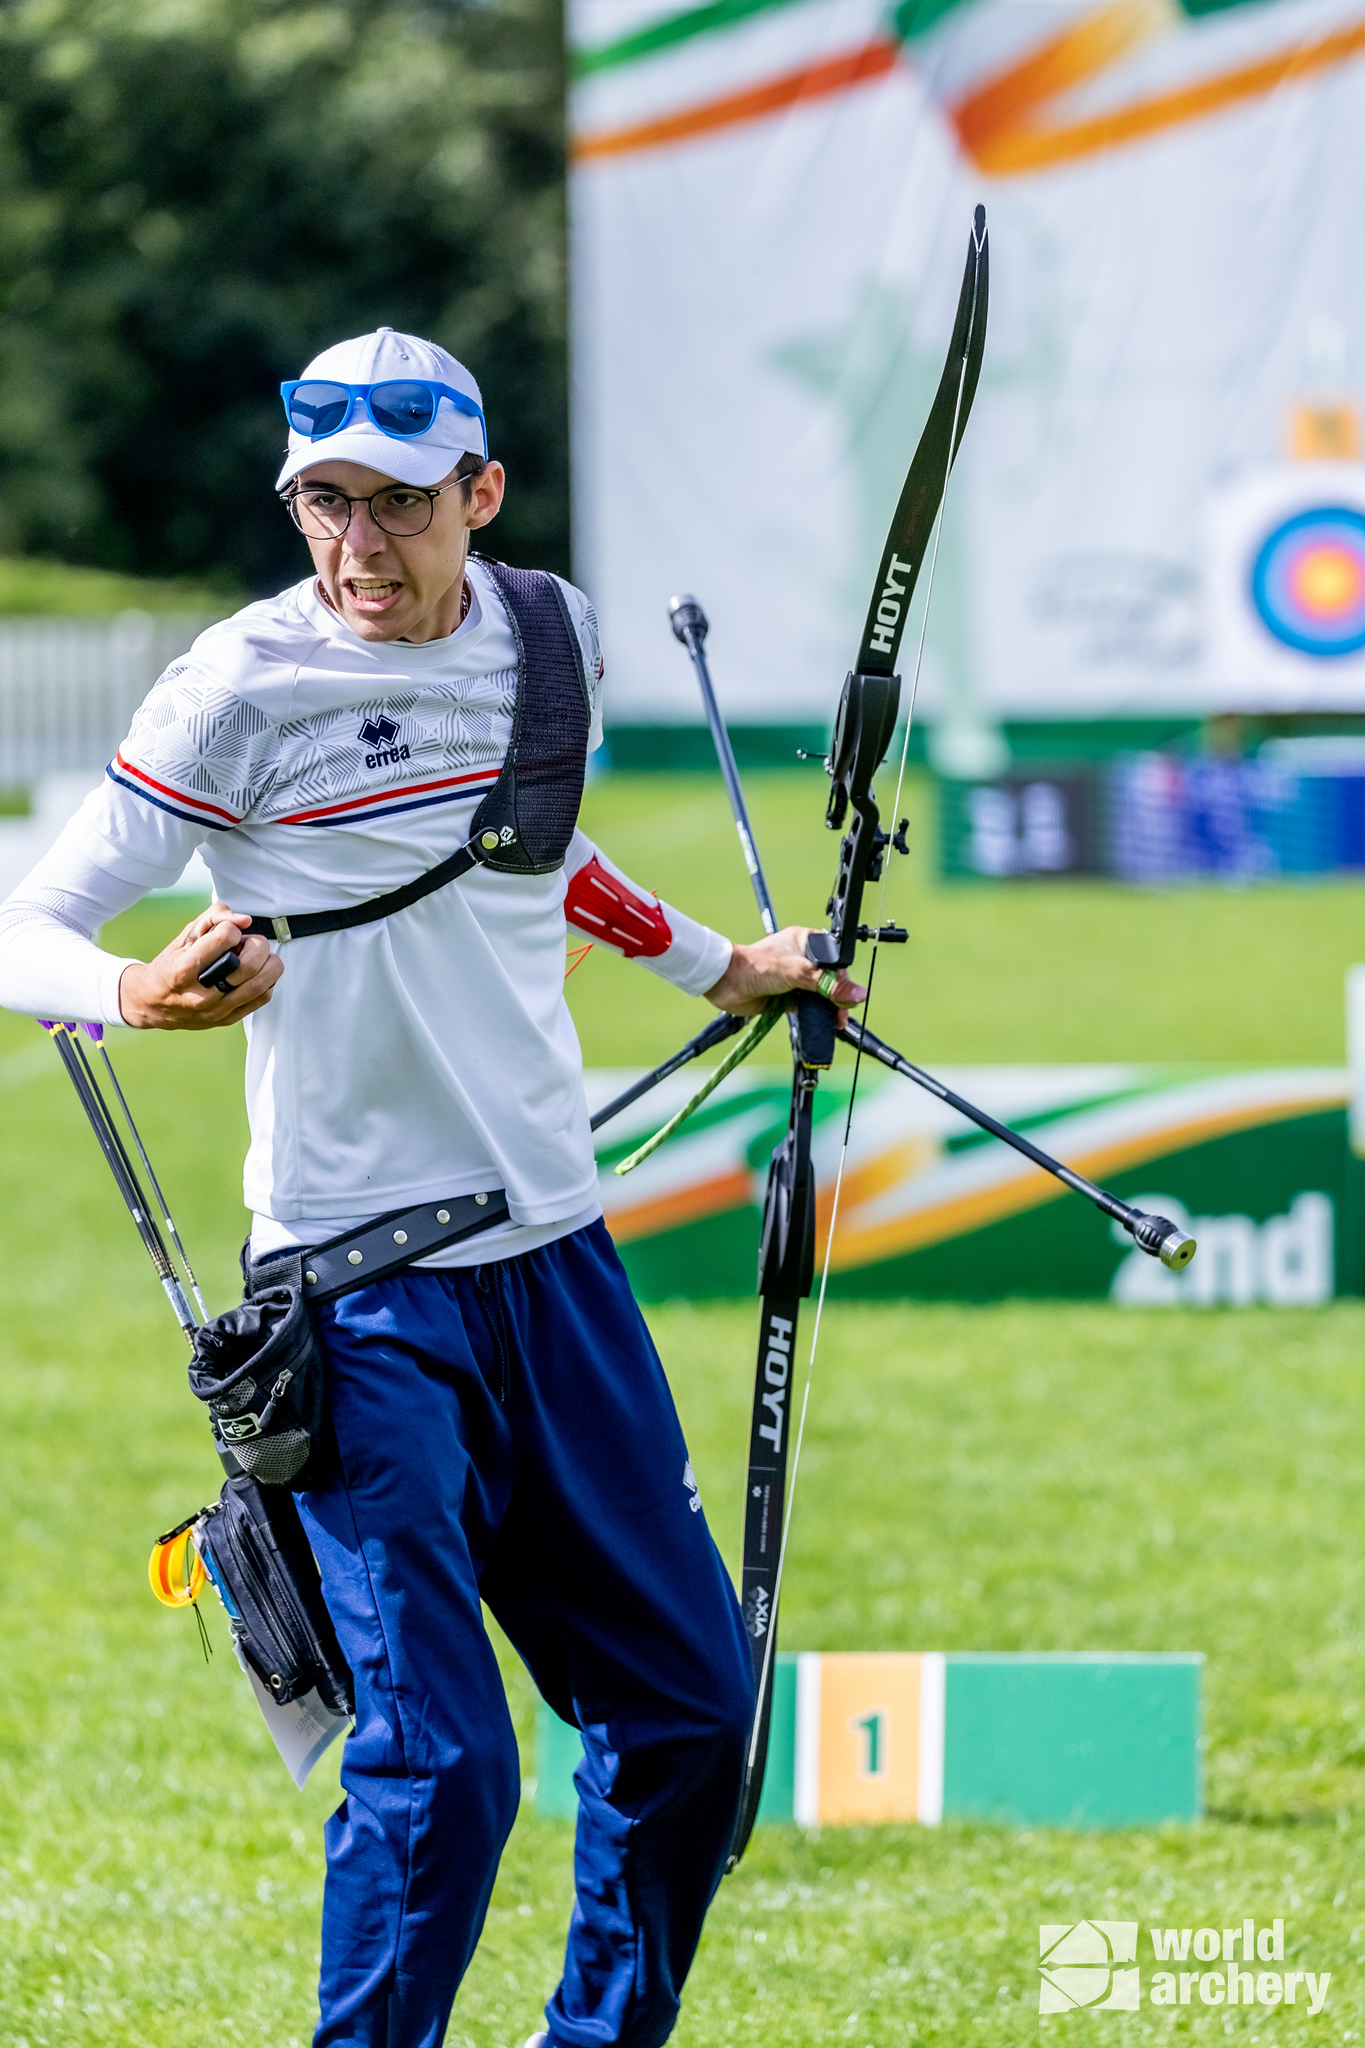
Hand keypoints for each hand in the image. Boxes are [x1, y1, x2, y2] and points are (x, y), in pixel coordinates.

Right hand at [118, 902, 282, 1029]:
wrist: (153, 1002)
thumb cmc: (170, 966)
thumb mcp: (184, 935)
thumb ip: (213, 918)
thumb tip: (244, 920)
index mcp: (184, 968)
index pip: (225, 938)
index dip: (231, 929)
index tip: (228, 933)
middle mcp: (200, 994)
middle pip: (249, 964)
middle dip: (257, 945)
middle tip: (249, 943)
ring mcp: (215, 1010)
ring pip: (260, 984)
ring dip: (267, 963)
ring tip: (256, 957)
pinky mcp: (227, 1019)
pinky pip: (262, 998)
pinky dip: (267, 981)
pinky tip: (256, 974)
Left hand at [704, 926, 866, 1020]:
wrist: (725, 983)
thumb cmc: (755, 966)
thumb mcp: (797, 972)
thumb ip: (827, 984)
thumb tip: (857, 994)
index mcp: (807, 942)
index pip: (836, 961)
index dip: (844, 978)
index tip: (849, 995)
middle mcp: (803, 959)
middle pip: (831, 980)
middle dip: (839, 997)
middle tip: (843, 1013)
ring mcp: (795, 979)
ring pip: (820, 995)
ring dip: (828, 1009)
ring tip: (836, 1022)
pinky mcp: (787, 996)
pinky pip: (808, 1007)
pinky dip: (815, 1015)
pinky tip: (823, 1024)